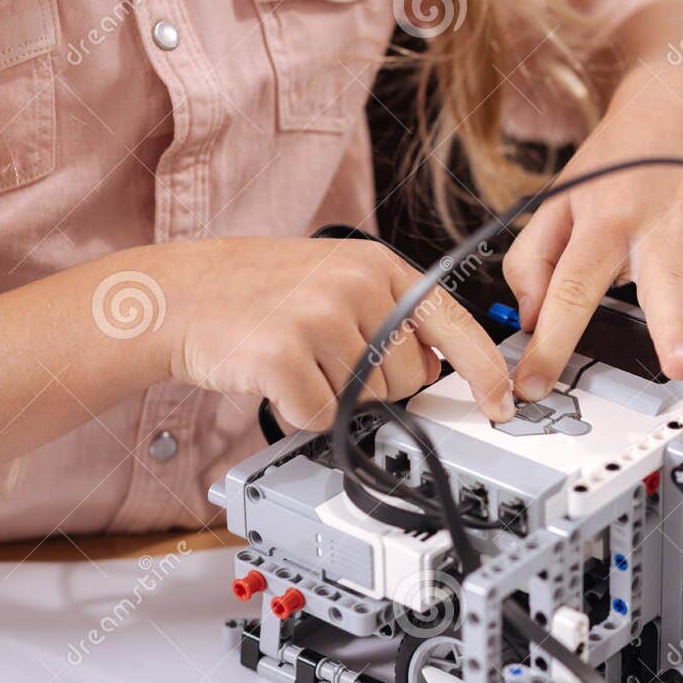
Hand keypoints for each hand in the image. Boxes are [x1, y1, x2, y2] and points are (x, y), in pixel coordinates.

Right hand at [160, 238, 514, 429]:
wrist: (178, 294)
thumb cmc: (256, 292)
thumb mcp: (334, 280)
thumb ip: (389, 314)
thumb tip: (436, 366)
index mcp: (378, 266)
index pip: (454, 322)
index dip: (485, 370)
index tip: (504, 402)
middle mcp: (356, 285)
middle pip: (411, 378)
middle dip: (378, 387)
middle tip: (329, 359)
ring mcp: (321, 318)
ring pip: (366, 401)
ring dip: (333, 398)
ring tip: (297, 360)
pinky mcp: (285, 355)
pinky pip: (321, 416)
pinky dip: (299, 413)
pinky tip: (275, 378)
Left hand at [503, 64, 682, 399]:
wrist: (679, 99)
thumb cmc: (619, 162)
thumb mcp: (559, 199)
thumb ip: (533, 259)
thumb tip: (528, 316)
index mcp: (605, 222)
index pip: (571, 289)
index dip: (551, 341)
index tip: (536, 383)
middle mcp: (660, 224)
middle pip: (664, 277)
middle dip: (673, 321)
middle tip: (678, 364)